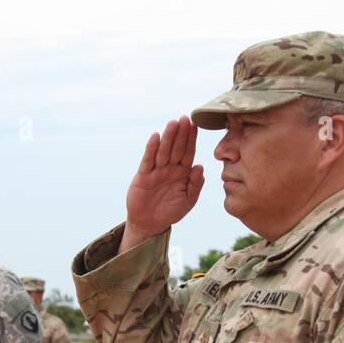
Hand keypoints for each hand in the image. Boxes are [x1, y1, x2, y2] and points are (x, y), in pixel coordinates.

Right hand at [121, 116, 204, 252]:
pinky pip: (148, 160)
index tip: (195, 126)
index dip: (191, 139)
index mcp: (182, 172)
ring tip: (173, 123)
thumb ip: (195, 184)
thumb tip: (200, 166)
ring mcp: (156, 171)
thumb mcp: (188, 201)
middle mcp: (169, 168)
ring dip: (168, 137)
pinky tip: (155, 137)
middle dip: (181, 134)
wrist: (150, 224)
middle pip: (176, 148)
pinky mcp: (143, 176)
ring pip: (163, 151)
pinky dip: (151, 149)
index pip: (188, 152)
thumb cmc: (170, 212)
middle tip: (185, 118)